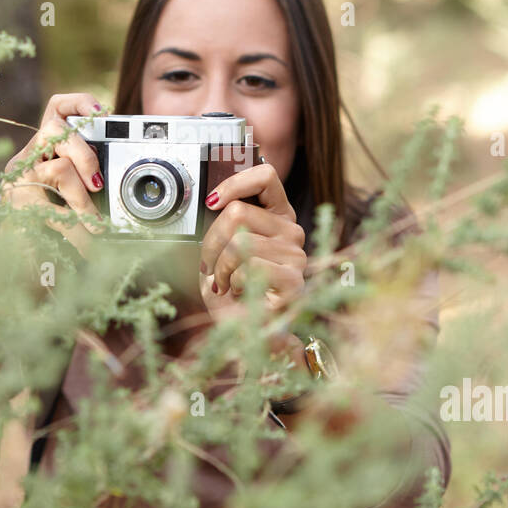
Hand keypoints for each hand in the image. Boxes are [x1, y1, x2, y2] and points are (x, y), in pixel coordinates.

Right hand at [1, 92, 105, 256]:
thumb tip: (114, 181)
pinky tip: (88, 247)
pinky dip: (78, 232)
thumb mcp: (69, 196)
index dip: (79, 102)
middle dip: (84, 154)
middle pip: (56, 131)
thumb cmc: (47, 224)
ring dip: (83, 202)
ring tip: (97, 228)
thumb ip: (86, 180)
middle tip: (99, 184)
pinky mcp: (16, 204)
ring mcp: (18, 179)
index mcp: (42, 149)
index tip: (103, 111)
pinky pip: (55, 211)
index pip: (56, 109)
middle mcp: (26, 157)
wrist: (13, 262)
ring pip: (60, 170)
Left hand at [198, 162, 306, 317]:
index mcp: (277, 216)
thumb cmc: (232, 289)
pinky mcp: (293, 280)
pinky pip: (249, 267)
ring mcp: (295, 255)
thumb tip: (212, 199)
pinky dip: (234, 283)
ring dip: (220, 268)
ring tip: (226, 282)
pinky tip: (240, 293)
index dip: (235, 182)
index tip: (212, 201)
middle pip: (237, 212)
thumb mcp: (222, 248)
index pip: (266, 177)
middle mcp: (291, 231)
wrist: (244, 331)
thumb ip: (224, 221)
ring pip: (238, 242)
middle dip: (211, 241)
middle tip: (211, 264)